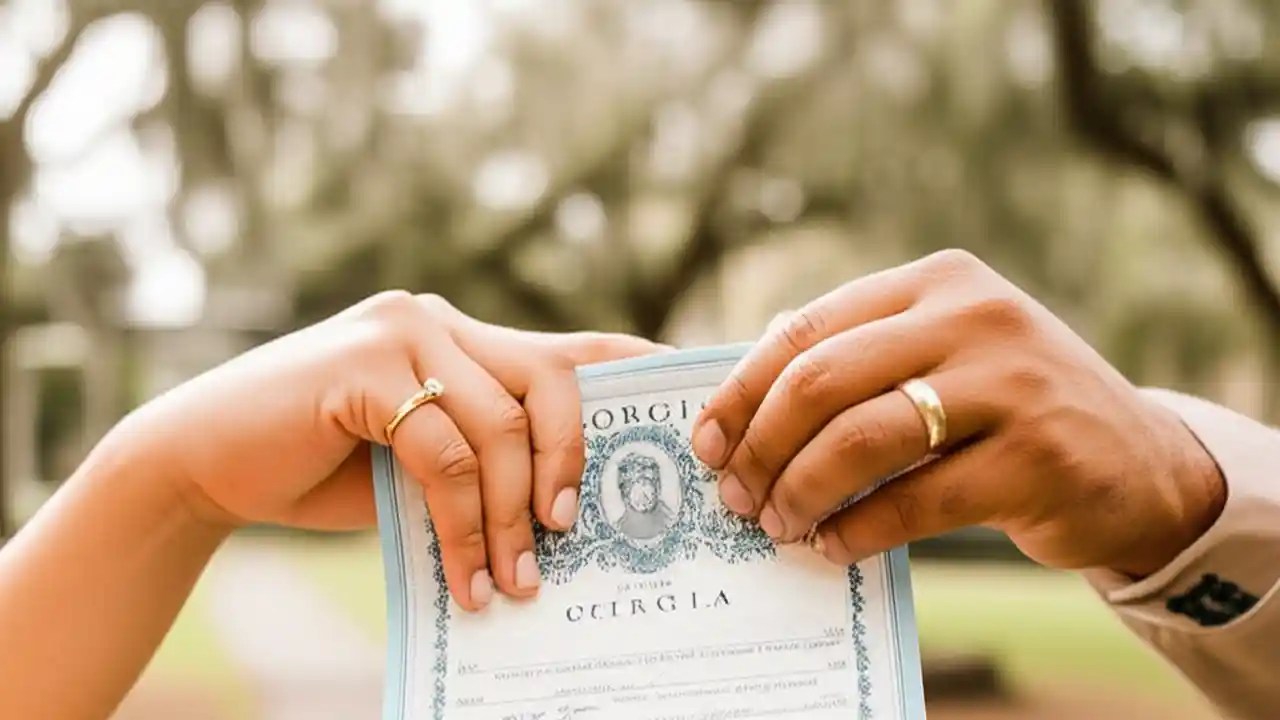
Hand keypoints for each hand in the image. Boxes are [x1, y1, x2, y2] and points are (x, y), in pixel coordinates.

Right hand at [124, 291, 661, 608]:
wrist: (207, 461)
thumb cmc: (323, 467)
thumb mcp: (419, 461)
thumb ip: (479, 460)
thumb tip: (561, 516)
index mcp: (463, 338)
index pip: (569, 348)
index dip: (633, 368)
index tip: (687, 400)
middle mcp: (440, 319)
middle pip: (553, 381)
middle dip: (569, 467)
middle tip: (566, 540)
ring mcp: (403, 331)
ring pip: (501, 425)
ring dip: (512, 518)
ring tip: (515, 585)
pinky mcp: (365, 364)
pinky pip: (445, 452)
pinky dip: (463, 523)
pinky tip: (466, 576)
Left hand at [690, 250, 1224, 577]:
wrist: (1138, 462)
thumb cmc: (1012, 409)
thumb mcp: (945, 353)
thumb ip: (858, 355)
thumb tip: (742, 393)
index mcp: (937, 281)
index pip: (808, 329)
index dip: (743, 389)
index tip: (706, 440)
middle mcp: (973, 316)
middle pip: (821, 381)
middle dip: (761, 446)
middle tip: (734, 494)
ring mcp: (1010, 384)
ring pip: (859, 440)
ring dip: (800, 491)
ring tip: (778, 523)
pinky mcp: (1036, 457)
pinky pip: (913, 501)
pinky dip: (856, 531)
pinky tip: (832, 547)